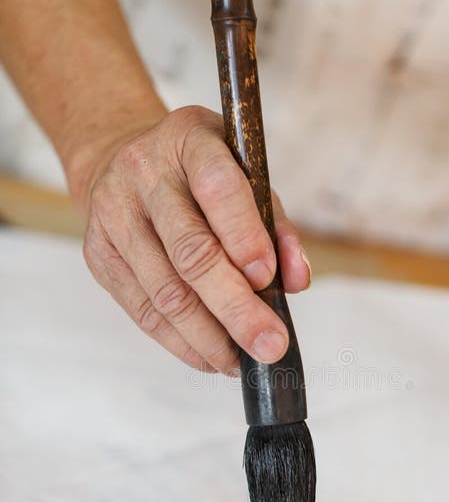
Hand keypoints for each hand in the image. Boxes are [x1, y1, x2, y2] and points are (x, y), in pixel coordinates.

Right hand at [73, 105, 310, 373]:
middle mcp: (145, 173)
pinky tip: (212, 358)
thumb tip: (297, 281)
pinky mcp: (99, 255)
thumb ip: (276, 226)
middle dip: (235, 307)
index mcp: (191, 139)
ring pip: (165, 291)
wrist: (120, 159)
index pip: (218, 187)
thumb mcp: (245, 176)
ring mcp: (114, 215)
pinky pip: (144, 311)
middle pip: (190, 252)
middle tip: (269, 346)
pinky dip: (183, 343)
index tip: (268, 278)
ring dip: (210, 337)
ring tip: (243, 362)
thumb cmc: (201, 176)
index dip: (244, 236)